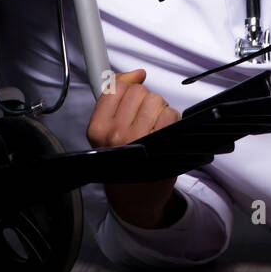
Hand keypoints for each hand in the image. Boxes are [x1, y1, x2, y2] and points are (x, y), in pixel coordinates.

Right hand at [89, 68, 182, 228]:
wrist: (135, 197)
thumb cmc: (122, 162)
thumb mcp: (106, 130)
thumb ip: (115, 98)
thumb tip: (136, 74)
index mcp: (98, 128)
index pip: (114, 87)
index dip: (128, 84)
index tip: (133, 87)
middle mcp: (115, 134)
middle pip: (139, 92)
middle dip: (145, 101)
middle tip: (143, 118)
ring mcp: (138, 139)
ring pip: (156, 100)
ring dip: (159, 110)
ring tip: (154, 127)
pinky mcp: (160, 144)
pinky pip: (170, 113)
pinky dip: (172, 119)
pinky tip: (165, 132)